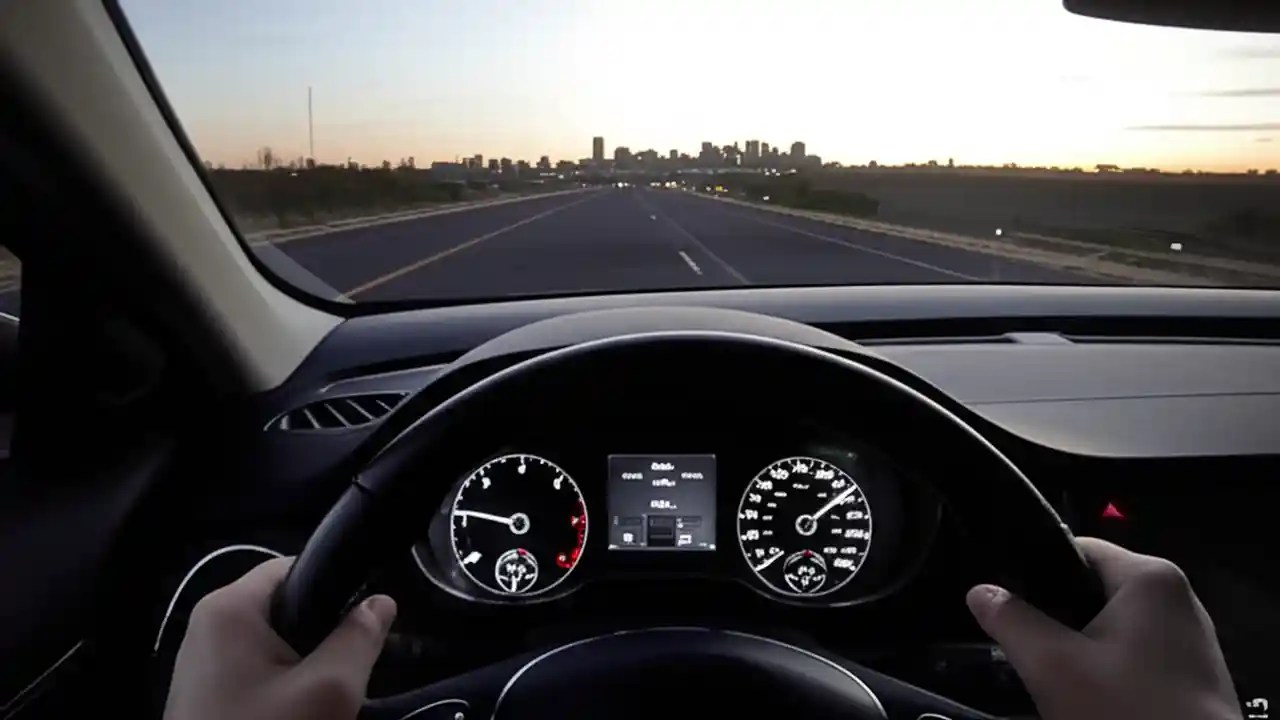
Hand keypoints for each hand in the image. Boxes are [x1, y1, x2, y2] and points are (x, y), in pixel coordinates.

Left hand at [164, 557, 396, 719]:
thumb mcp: (329, 691)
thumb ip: (360, 638)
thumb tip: (380, 602)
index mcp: (229, 608)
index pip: (295, 566)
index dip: (337, 587)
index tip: (365, 626)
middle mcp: (208, 627)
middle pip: (287, 608)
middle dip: (324, 635)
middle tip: (350, 671)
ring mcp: (202, 666)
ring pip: (276, 647)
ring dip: (308, 669)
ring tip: (327, 700)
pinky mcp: (205, 699)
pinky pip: (258, 675)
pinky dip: (285, 691)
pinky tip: (300, 718)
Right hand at [966, 538, 1241, 719]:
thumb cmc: (1126, 711)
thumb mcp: (1052, 667)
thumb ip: (1010, 622)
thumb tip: (979, 591)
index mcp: (1150, 577)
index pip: (1076, 549)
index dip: (1033, 572)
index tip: (1008, 607)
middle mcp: (1177, 598)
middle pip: (1092, 589)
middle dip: (1057, 619)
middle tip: (1029, 651)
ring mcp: (1190, 639)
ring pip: (1111, 627)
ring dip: (1081, 650)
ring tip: (1057, 679)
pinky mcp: (1192, 675)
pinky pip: (1134, 655)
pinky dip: (1108, 671)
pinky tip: (1092, 699)